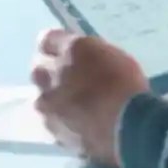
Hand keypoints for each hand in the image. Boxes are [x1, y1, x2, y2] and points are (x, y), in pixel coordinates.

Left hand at [31, 29, 149, 166]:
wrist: (128, 125)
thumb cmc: (129, 86)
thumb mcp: (114, 57)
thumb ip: (91, 56)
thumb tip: (83, 60)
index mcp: (71, 49)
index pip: (47, 40)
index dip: (54, 46)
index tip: (61, 52)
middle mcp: (52, 73)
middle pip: (38, 69)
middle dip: (48, 73)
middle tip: (64, 80)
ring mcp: (49, 102)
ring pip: (40, 98)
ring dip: (51, 99)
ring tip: (69, 107)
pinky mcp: (52, 127)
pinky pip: (49, 120)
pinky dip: (58, 120)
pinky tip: (73, 124)